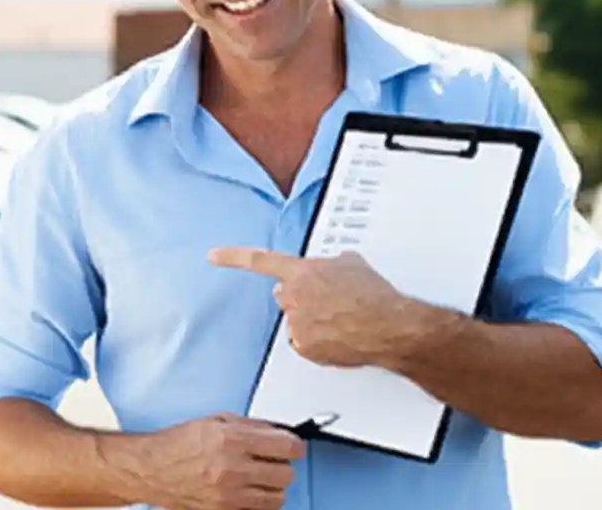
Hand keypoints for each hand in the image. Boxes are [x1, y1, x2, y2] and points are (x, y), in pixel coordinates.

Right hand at [133, 413, 303, 509]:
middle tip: (270, 459)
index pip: (287, 446)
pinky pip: (261, 509)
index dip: (293, 445)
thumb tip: (278, 432)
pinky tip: (248, 489)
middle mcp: (233, 468)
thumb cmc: (178, 444)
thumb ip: (250, 426)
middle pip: (286, 473)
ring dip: (272, 485)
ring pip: (278, 496)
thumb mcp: (214, 421)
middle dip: (281, 464)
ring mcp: (230, 493)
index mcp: (231, 439)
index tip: (291, 445)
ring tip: (257, 476)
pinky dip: (260, 501)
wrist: (152, 469)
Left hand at [209, 248, 414, 366]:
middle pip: (284, 296)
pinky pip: (305, 344)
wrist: (388, 325)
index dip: (233, 257)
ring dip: (313, 321)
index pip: (260, 261)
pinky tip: (339, 337)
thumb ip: (329, 263)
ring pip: (297, 322)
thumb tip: (332, 266)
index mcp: (302, 272)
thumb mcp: (351, 264)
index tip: (213, 255)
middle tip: (328, 303)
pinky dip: (319, 343)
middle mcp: (293, 296)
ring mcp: (297, 323)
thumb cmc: (373, 295)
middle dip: (300, 299)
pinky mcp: (304, 346)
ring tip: (342, 321)